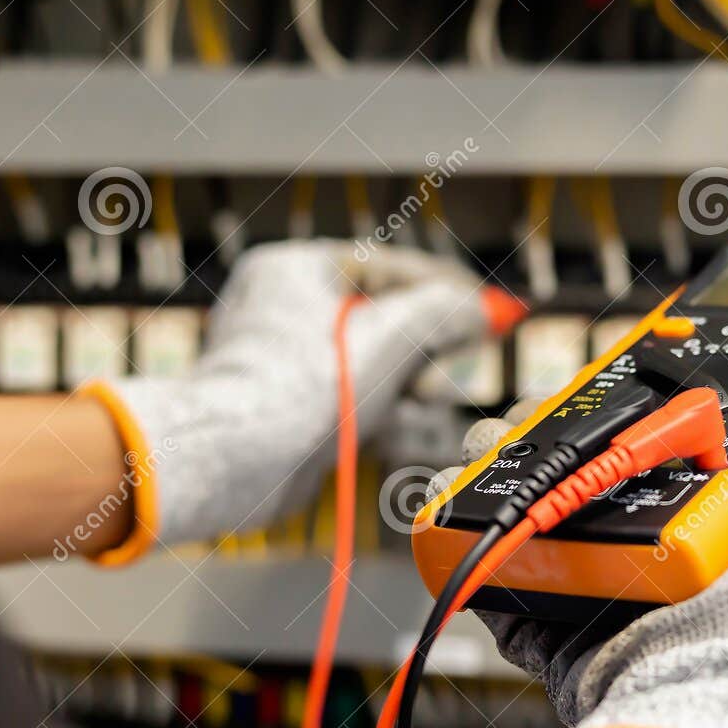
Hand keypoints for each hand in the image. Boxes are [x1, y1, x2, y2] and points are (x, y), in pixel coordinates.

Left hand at [96, 239, 485, 553]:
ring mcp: (283, 362)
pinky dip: (378, 414)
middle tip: (458, 355)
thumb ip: (446, 311)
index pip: (389, 267)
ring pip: (370, 365)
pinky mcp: (289, 412)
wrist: (240, 460)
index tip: (487, 307)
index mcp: (294, 268)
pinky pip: (349, 401)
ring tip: (421, 397)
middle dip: (424, 345)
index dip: (445, 288)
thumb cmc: (300, 386)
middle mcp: (282, 309)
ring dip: (406, 385)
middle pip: (382, 318)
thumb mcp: (393, 333)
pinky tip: (393, 428)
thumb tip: (481, 309)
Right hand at [441, 362, 727, 727]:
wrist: (723, 690)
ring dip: (514, 453)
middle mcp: (678, 541)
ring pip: (549, 486)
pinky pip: (507, 551)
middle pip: (611, 445)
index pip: (702, 427)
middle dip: (573, 408)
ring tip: (505, 437)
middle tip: (564, 395)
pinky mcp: (565, 604)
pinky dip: (476, 523)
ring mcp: (617, 573)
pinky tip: (471, 494)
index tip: (651, 353)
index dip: (674, 383)